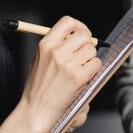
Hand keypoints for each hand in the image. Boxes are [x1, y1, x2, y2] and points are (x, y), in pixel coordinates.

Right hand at [18, 17, 100, 132]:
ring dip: (90, 59)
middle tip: (83, 55)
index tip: (81, 33)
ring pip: (92, 50)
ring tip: (80, 69)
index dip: (78, 26)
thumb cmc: (37, 88)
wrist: (36, 110)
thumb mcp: (39, 59)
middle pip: (84, 35)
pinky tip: (84, 77)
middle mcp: (57, 51)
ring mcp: (68, 64)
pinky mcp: (78, 77)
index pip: (67, 22)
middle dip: (87, 44)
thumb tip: (74, 36)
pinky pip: (96, 64)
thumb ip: (55, 46)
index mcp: (45, 44)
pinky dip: (94, 70)